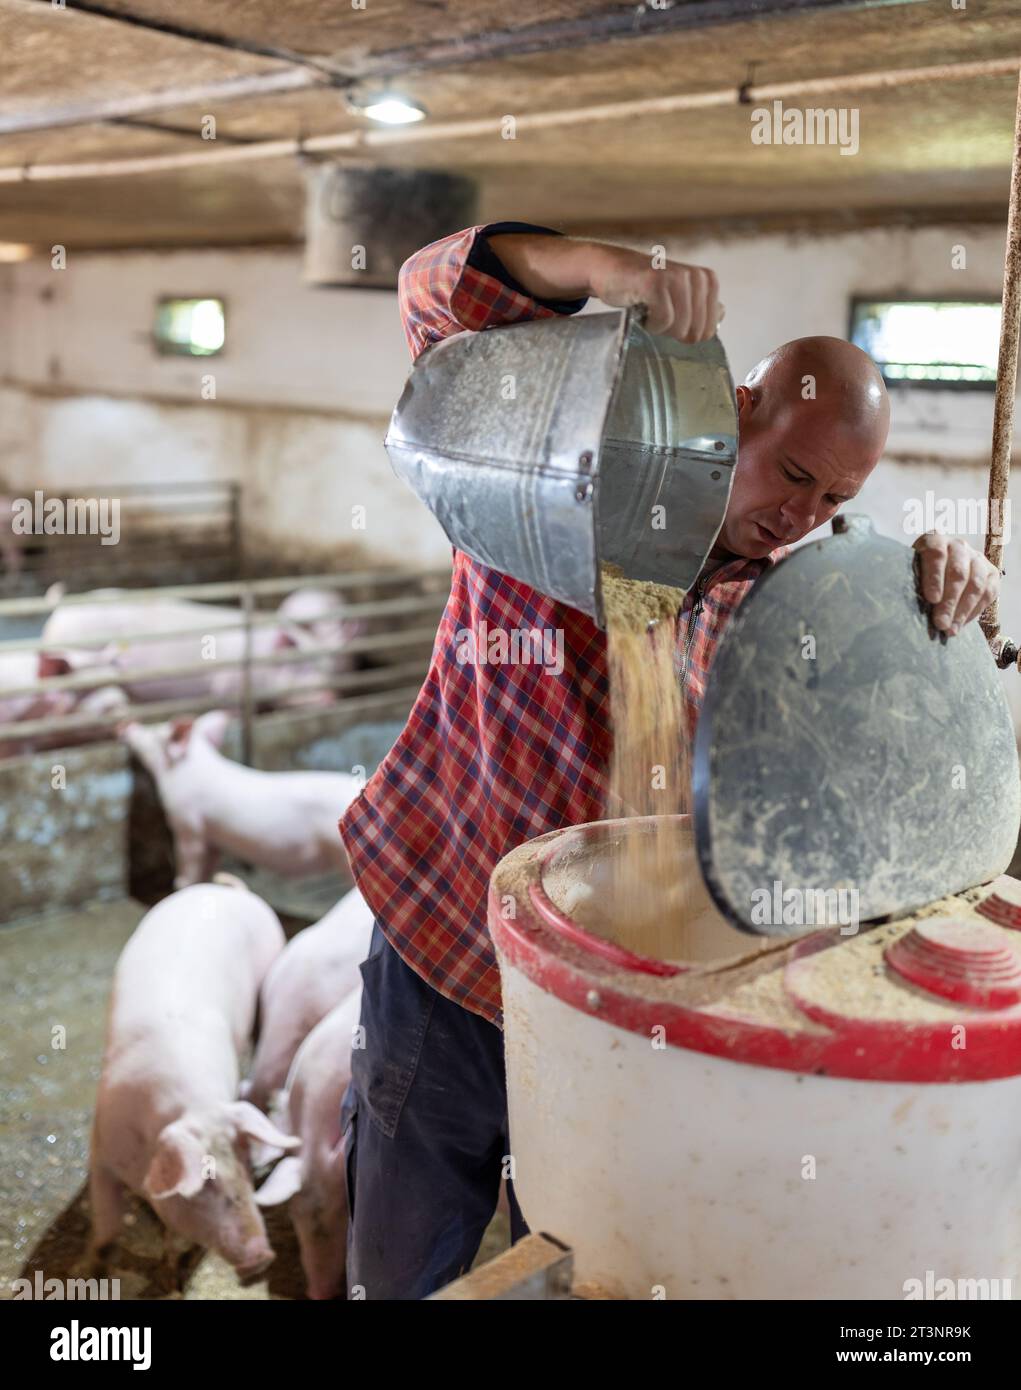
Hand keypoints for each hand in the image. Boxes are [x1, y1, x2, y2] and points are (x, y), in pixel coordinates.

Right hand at [586, 244, 720, 342]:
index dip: (685, 333)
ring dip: (659, 328)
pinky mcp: (656, 282)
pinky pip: (663, 320)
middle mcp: (696, 276)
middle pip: (695, 332)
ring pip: (680, 327)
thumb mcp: (678, 295)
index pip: (708, 331)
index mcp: (707, 280)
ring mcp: (677, 277)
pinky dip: (649, 324)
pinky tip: (641, 309)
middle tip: (657, 314)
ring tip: (648, 310)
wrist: (610, 270)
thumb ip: (701, 305)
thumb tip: (722, 312)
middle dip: (673, 332)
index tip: (670, 317)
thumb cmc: (643, 287)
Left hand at [913, 533, 998, 634]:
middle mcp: (958, 546)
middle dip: (949, 601)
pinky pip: (989, 592)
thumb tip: (908, 608)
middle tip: (940, 623)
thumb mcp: (908, 573)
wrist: (938, 572)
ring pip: (975, 584)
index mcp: (935, 540)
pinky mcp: (991, 573)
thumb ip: (911, 583)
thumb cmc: (916, 575)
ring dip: (963, 610)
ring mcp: (977, 558)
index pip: (937, 554)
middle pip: (958, 573)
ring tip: (950, 629)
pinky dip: (975, 610)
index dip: (934, 577)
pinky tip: (962, 624)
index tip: (931, 599)